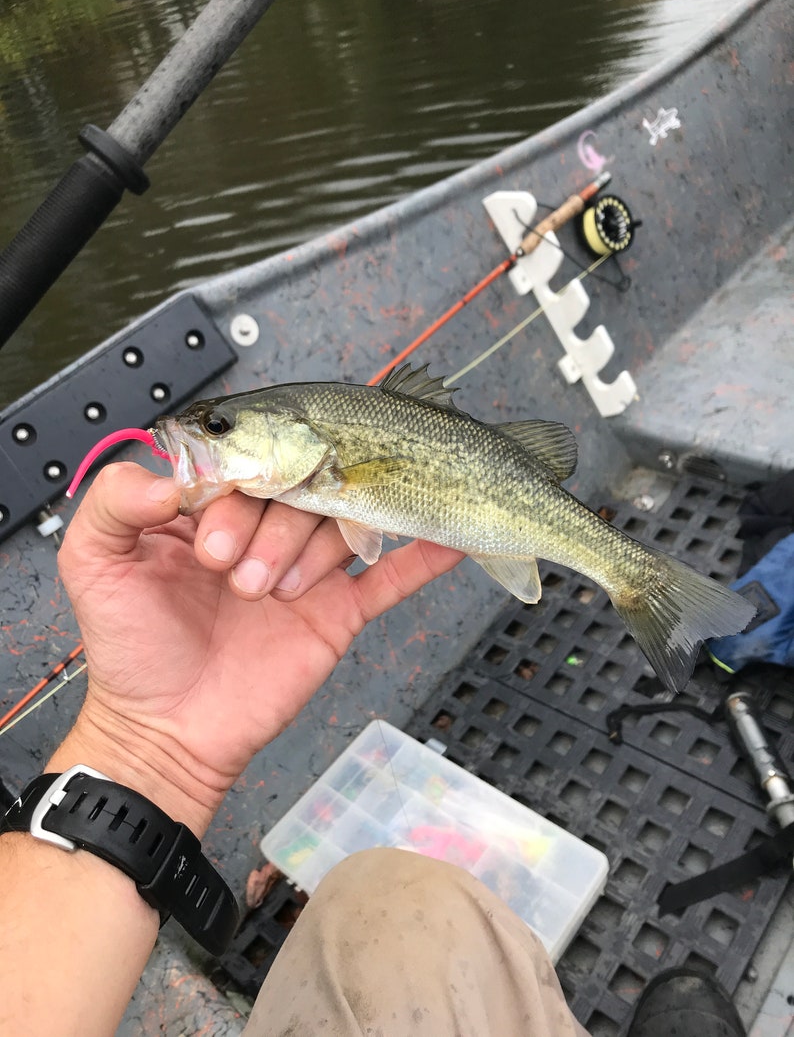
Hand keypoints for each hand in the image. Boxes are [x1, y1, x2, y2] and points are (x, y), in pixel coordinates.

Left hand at [56, 463, 462, 832]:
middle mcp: (265, 530)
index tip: (208, 542)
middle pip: (301, 488)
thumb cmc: (130, 651)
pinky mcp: (338, 612)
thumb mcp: (93, 564)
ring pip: (339, 525)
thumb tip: (172, 473)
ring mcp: (307, 569)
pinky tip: (450, 533)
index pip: (247, 465)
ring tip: (270, 596)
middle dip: (271, 528)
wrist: (167, 734)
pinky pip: (389, 576)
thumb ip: (115, 500)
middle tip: (234, 576)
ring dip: (309, 554)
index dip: (235, 492)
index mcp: (214, 510)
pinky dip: (422, 554)